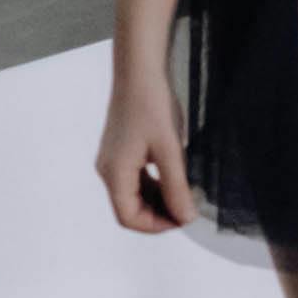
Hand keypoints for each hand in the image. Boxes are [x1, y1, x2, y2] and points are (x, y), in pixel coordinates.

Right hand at [98, 78, 196, 235]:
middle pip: (129, 208)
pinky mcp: (120, 151)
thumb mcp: (170, 151)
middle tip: (188, 209)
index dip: (156, 225)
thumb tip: (185, 217)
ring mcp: (113, 160)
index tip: (183, 219)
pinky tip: (175, 179)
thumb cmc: (152, 106)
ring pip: (134, 194)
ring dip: (158, 200)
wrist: (140, 72)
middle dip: (158, 214)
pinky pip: (135, 179)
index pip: (128, 217)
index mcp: (114, 172)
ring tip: (185, 194)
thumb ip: (177, 187)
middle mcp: (108, 170)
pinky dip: (154, 185)